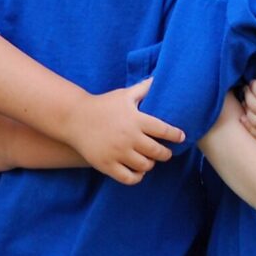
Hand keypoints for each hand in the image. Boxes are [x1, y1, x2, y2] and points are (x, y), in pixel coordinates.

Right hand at [68, 80, 182, 186]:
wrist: (75, 118)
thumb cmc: (103, 105)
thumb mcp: (124, 95)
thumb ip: (143, 88)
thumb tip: (159, 77)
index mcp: (135, 119)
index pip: (164, 131)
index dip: (176, 135)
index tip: (181, 137)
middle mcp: (128, 137)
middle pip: (158, 152)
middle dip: (165, 153)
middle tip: (165, 152)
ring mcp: (117, 152)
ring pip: (145, 166)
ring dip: (151, 164)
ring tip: (149, 159)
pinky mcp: (107, 165)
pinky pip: (129, 178)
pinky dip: (137, 176)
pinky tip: (137, 170)